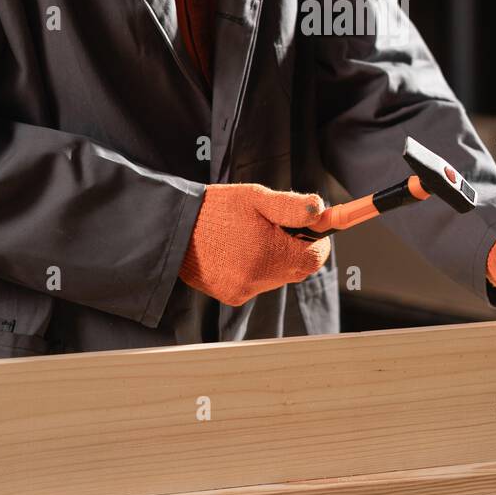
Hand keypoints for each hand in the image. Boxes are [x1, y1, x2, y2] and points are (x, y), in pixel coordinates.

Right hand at [179, 184, 330, 306]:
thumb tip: (320, 210)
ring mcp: (244, 290)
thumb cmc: (216, 208)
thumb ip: (291, 206)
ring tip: (253, 238)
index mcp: (269, 254)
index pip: (314, 259)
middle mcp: (258, 279)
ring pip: (278, 278)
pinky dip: (257, 270)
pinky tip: (239, 252)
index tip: (314, 231)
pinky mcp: (232, 296)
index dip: (318, 244)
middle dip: (296, 250)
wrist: (175, 228)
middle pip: (298, 270)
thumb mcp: (256, 198)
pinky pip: (258, 284)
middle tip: (280, 229)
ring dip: (276, 261)